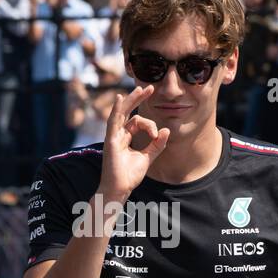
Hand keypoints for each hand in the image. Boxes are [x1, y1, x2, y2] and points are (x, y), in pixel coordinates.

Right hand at [97, 84, 163, 200]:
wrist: (120, 189)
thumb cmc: (129, 176)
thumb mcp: (147, 158)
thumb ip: (156, 145)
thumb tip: (166, 130)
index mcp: (125, 137)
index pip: (137, 122)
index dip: (150, 125)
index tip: (156, 135)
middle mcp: (117, 134)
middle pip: (127, 111)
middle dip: (138, 98)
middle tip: (150, 87)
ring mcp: (113, 137)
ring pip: (121, 112)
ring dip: (131, 99)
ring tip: (142, 89)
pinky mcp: (111, 141)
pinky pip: (113, 121)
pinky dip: (116, 109)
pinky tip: (120, 98)